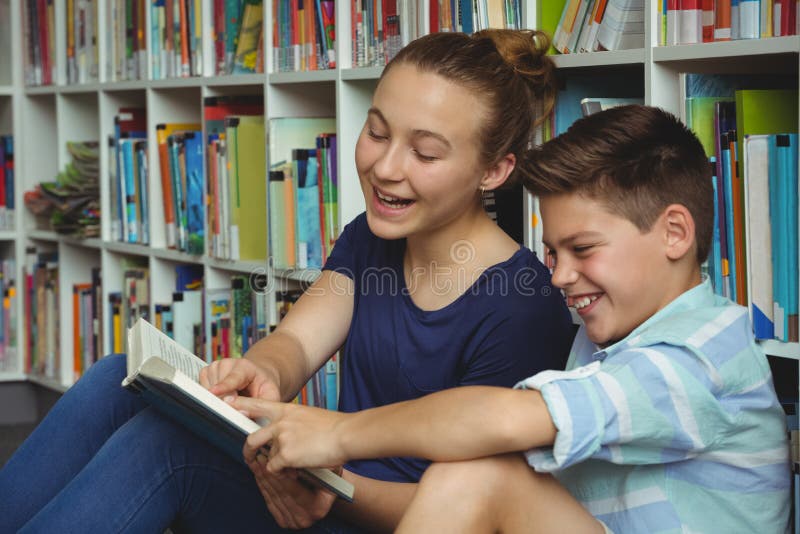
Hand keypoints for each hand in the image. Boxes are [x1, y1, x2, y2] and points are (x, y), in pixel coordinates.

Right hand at [199, 357, 280, 400]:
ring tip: (234, 397)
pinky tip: (225, 394)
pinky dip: (213, 397)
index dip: (222, 387)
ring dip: (220, 401)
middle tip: (237, 408)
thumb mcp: (271, 395)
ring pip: (209, 393)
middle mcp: (227, 364)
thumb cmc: (264, 386)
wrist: (257, 375)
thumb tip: (241, 413)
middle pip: (218, 391)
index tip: (213, 392)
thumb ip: (259, 405)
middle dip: (224, 404)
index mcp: (245, 367)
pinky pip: (202, 391)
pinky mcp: (206, 372)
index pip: (232, 379)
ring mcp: (214, 367)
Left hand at [231, 396, 349, 472]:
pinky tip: (296, 470)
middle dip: (248, 451)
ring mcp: (281, 438)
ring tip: (292, 467)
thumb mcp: (310, 416)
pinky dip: (283, 472)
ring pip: (267, 457)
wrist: (346, 434)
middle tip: (249, 457)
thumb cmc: (334, 427)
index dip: (240, 405)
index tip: (226, 402)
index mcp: (287, 410)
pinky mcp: (284, 454)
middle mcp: (280, 422)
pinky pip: (274, 468)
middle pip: (252, 438)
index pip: (257, 404)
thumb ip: (294, 423)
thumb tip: (286, 435)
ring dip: (277, 465)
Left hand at [247, 453, 338, 528]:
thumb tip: (292, 459)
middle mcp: (304, 518)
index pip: (293, 490)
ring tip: (257, 463)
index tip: (271, 462)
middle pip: (280, 494)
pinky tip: (258, 474)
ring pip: (272, 497)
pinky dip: (263, 487)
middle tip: (260, 458)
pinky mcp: (283, 520)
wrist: (331, 490)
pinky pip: (269, 502)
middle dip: (268, 475)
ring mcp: (292, 521)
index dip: (281, 476)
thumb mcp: (329, 469)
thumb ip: (312, 467)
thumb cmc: (331, 477)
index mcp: (316, 508)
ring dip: (262, 479)